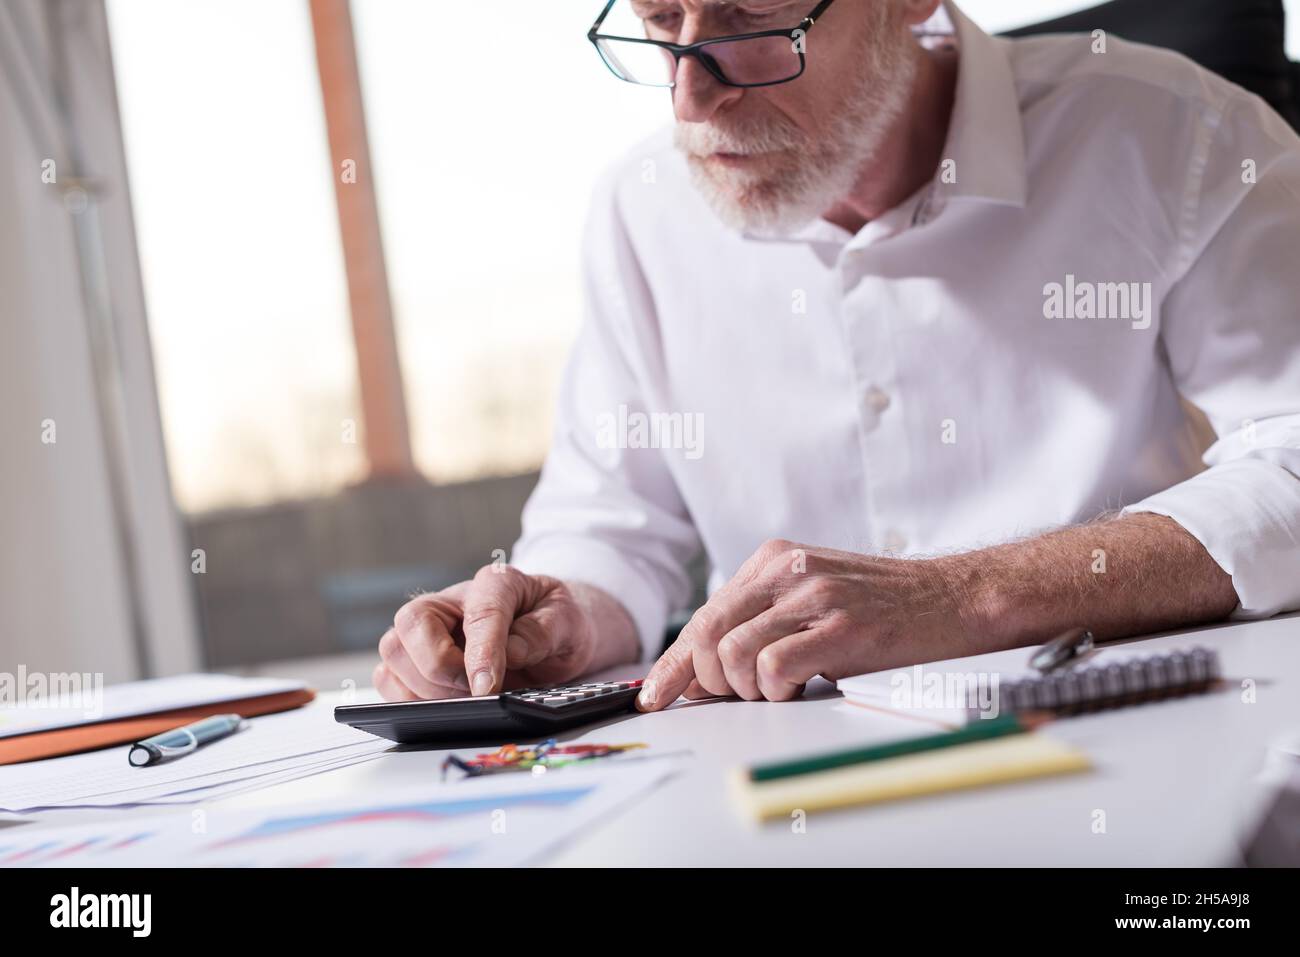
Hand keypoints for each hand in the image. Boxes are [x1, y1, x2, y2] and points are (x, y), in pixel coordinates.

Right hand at [373, 566, 603, 700]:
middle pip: (412, 624)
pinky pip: (388, 678)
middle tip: (476, 692)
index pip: (478, 612)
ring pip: (393, 652)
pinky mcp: (415, 658)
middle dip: (440, 668)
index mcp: (494, 584)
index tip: (487, 686)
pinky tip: (443, 705)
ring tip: (465, 700)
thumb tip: (510, 652)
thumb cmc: (557, 623)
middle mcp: (452, 602)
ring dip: (424, 687)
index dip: (480, 652)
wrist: (554, 632)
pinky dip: (408, 697)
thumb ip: (542, 632)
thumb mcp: (568, 622)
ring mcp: (428, 630)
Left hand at [636, 539, 970, 710]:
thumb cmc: (884, 607)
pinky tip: (805, 687)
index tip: (654, 695)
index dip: (673, 663)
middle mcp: (785, 569)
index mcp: (772, 560)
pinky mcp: (841, 626)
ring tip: (783, 690)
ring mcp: (813, 595)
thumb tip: (702, 675)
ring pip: (732, 655)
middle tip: (741, 697)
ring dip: (748, 690)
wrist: (955, 598)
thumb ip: (759, 624)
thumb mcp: (812, 599)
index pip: (703, 617)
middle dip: (710, 682)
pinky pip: (772, 669)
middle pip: (706, 635)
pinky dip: (778, 691)